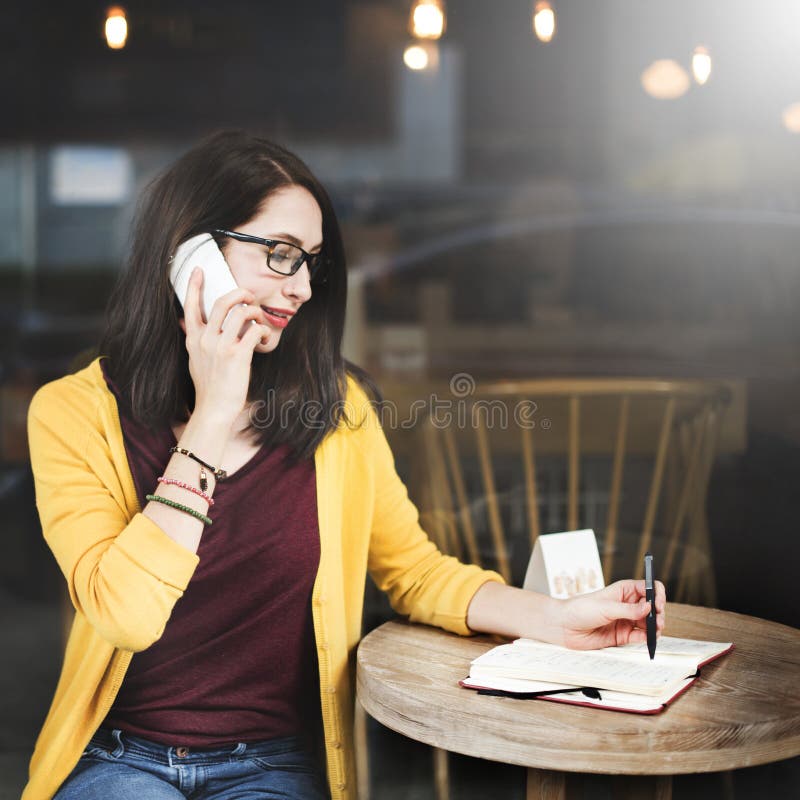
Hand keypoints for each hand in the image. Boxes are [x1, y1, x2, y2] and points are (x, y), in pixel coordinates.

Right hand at [181, 267, 270, 425]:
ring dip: (254, 312)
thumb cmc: (208, 385)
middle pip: (221, 302)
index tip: (198, 269)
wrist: (214, 408)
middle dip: (238, 293)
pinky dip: (262, 331)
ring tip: (259, 320)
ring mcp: (221, 347)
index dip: (194, 285)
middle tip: (248, 295)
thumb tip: (185, 322)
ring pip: (241, 313)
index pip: (190, 306)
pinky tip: (264, 338)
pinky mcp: (237, 356)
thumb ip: (193, 339)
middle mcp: (205, 339)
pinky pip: (254, 331)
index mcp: (194, 339)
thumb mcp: (194, 359)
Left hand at [556, 579, 665, 649]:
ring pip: (650, 623)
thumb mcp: (606, 607)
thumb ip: (628, 610)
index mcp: (624, 590)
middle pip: (652, 607)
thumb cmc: (580, 609)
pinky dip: (648, 638)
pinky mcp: (623, 636)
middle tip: (657, 620)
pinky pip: (641, 637)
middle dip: (658, 613)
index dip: (657, 594)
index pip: (648, 588)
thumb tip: (649, 607)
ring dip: (655, 626)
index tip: (657, 604)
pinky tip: (647, 639)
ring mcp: (626, 620)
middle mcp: (628, 605)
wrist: (564, 627)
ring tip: (654, 630)